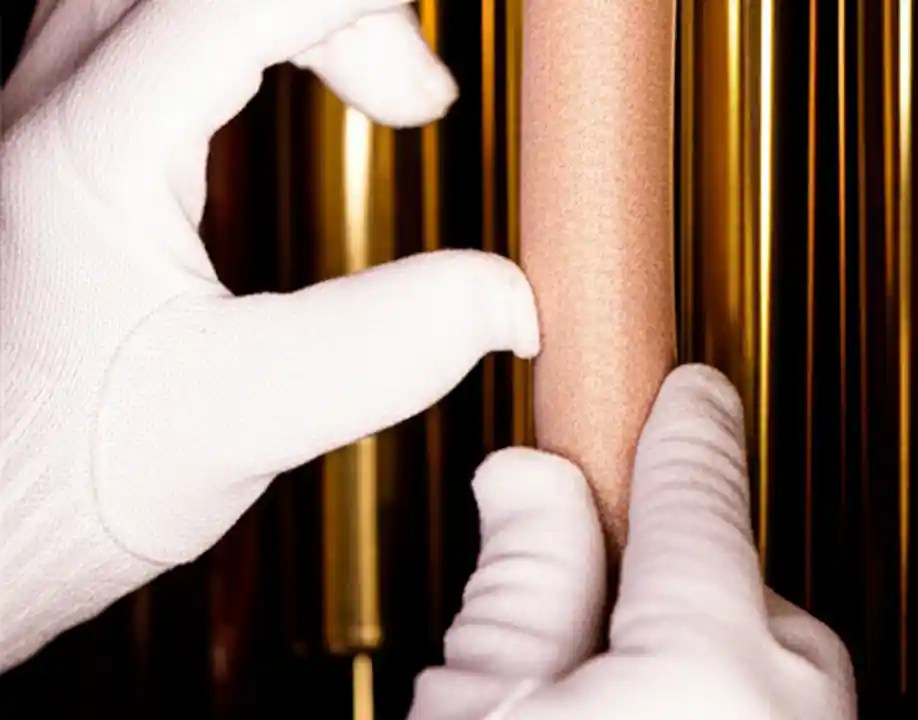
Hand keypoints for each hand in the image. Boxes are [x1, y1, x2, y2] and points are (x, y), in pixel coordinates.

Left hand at [0, 0, 537, 668]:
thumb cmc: (60, 475)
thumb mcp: (242, 421)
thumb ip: (388, 350)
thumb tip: (509, 299)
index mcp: (94, 151)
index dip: (370, 13)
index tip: (434, 96)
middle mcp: (55, 105)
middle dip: (341, 12)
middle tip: (414, 101)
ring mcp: (51, 112)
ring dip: (295, 13)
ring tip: (381, 93)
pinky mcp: (68, 140)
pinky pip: (159, 22)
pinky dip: (249, 30)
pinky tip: (287, 95)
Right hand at [411, 365, 855, 718]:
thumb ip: (516, 592)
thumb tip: (529, 485)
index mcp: (704, 675)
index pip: (698, 499)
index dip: (685, 429)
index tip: (688, 389)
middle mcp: (793, 715)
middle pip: (747, 590)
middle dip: (675, 581)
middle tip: (586, 614)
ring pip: (773, 666)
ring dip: (701, 661)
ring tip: (604, 701)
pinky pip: (780, 714)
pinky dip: (724, 709)